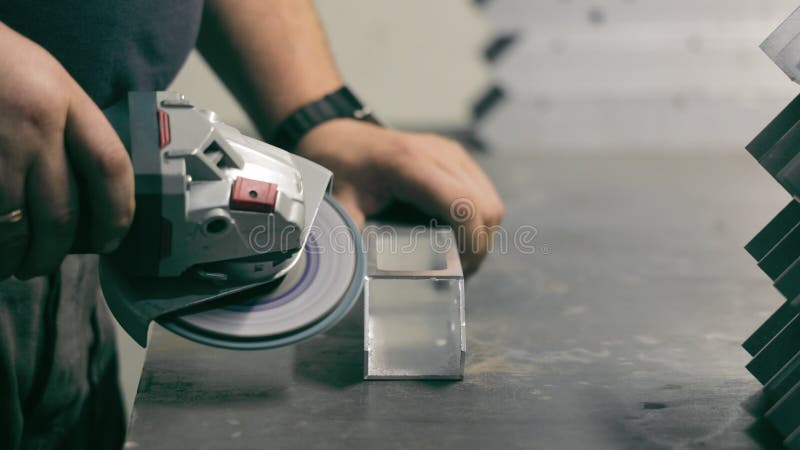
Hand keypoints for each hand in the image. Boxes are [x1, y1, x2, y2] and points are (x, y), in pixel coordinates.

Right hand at [0, 24, 134, 279]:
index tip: (111, 239)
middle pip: (61, 212)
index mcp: (65, 102)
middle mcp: (33, 126)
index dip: (118, 214)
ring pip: (14, 227)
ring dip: (16, 258)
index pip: (111, 168)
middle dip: (55, 252)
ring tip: (13, 265)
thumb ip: (72, 129)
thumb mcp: (46, 79)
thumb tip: (92, 193)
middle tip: (45, 264)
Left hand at [296, 119, 503, 274]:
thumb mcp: (340, 209)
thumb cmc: (338, 172)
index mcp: (409, 165)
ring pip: (490, 202)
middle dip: (478, 247)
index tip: (457, 271)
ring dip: (481, 236)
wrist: (338, 137)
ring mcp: (451, 153)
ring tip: (458, 260)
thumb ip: (354, 243)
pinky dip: (478, 221)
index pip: (463, 206)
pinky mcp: (456, 157)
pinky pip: (483, 193)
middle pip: (486, 207)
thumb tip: (370, 283)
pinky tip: (456, 238)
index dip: (470, 244)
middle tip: (457, 273)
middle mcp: (438, 153)